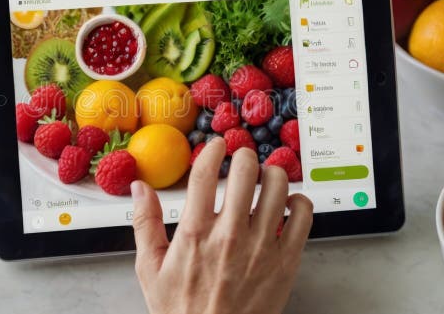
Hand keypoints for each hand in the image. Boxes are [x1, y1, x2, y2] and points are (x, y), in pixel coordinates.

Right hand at [130, 137, 313, 313]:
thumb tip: (139, 188)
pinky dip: (299, 201)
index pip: (205, 174)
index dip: (213, 151)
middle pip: (245, 172)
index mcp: (195, 234)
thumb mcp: (150, 269)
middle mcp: (230, 236)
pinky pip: (304, 216)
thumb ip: (144, 223)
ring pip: (277, 187)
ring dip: (272, 174)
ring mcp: (262, 248)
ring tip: (266, 178)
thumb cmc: (182, 310)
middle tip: (243, 160)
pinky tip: (288, 203)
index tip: (217, 146)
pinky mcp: (286, 262)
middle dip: (244, 157)